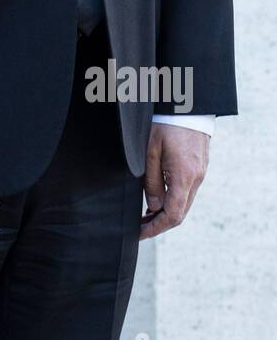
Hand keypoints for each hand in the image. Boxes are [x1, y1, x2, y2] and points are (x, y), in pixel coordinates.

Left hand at [139, 123, 209, 239]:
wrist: (188, 107)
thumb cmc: (166, 125)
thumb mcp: (150, 152)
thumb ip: (151, 181)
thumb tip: (152, 207)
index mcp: (183, 177)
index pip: (172, 215)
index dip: (155, 228)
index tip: (140, 233)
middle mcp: (195, 179)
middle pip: (180, 213)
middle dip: (159, 224)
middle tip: (139, 228)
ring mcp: (200, 174)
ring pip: (184, 204)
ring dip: (166, 213)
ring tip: (144, 216)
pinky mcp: (199, 168)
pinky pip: (187, 192)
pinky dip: (173, 201)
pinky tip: (158, 200)